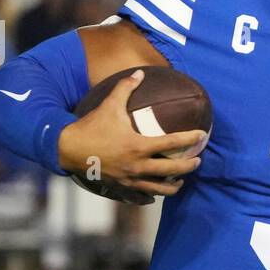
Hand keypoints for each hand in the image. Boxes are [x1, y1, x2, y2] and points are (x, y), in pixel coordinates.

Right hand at [57, 68, 204, 198]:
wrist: (67, 149)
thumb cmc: (91, 126)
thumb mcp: (109, 105)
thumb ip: (126, 88)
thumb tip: (140, 72)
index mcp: (138, 146)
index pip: (172, 143)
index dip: (190, 139)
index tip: (202, 136)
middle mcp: (137, 166)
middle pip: (172, 170)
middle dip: (188, 166)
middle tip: (198, 161)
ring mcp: (129, 180)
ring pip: (160, 189)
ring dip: (174, 185)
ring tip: (181, 179)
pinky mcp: (121, 188)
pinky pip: (141, 196)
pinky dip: (151, 196)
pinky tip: (156, 193)